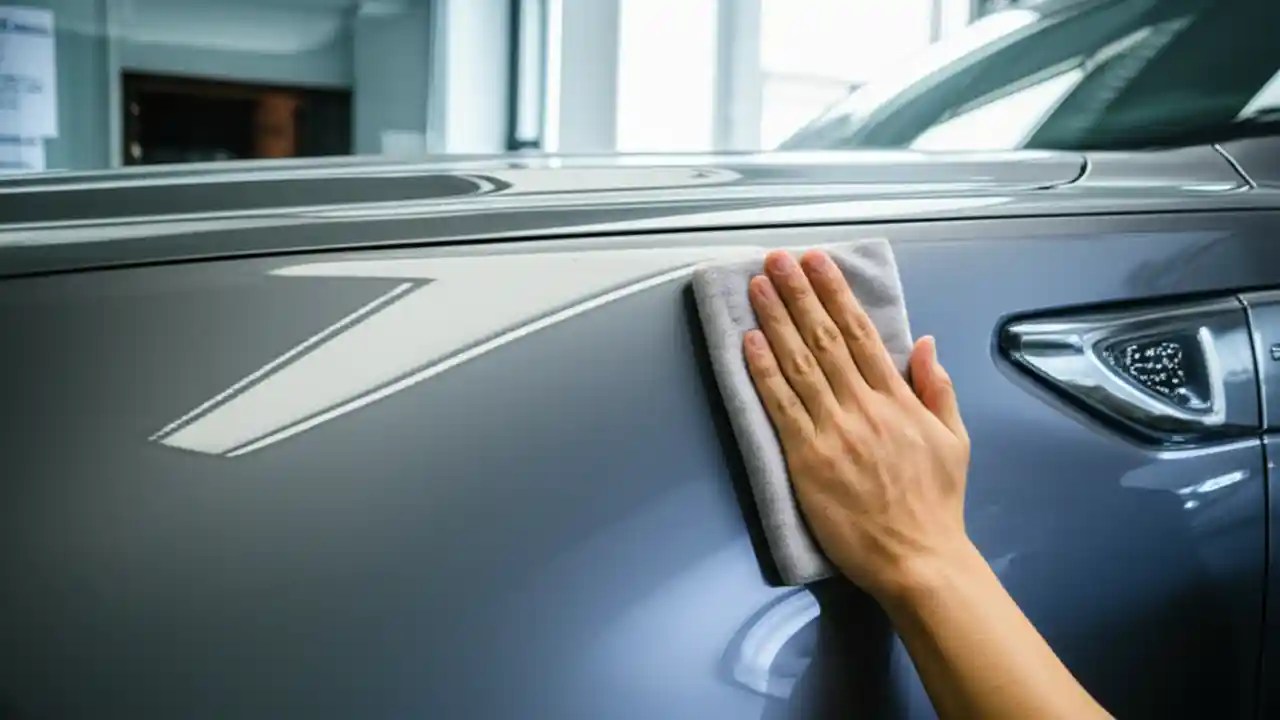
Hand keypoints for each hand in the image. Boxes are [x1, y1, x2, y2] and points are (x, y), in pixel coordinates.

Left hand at [743, 249, 971, 599]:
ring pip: (800, 364)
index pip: (861, 333)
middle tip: (777, 259)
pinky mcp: (808, 459)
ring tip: (757, 286)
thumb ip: (936, 389)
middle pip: (825, 338)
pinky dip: (764, 372)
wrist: (918, 557)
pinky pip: (781, 406)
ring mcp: (834, 432)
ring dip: (776, 321)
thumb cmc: (935, 505)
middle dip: (799, 294)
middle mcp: (864, 407)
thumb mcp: (954, 440)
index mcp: (898, 400)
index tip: (818, 263)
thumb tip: (923, 343)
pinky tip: (749, 342)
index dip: (836, 294)